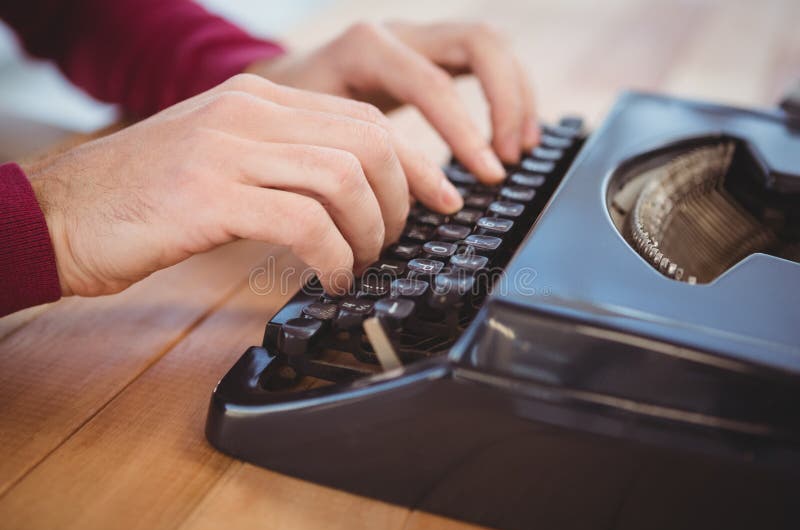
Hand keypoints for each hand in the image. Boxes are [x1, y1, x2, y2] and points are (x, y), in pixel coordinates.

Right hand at [26, 74, 458, 296]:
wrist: (60, 213)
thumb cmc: (144, 199)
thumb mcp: (223, 160)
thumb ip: (283, 163)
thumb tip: (353, 196)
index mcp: (258, 99)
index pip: (365, 118)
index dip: (412, 166)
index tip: (440, 202)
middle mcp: (249, 112)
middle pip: (369, 142)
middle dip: (400, 202)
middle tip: (392, 245)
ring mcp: (229, 148)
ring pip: (345, 178)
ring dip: (371, 233)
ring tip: (360, 265)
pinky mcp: (210, 195)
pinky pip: (306, 222)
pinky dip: (336, 257)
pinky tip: (332, 279)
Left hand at [248, 21, 538, 178]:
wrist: (272, 93)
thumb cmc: (285, 125)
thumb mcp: (305, 140)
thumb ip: (347, 164)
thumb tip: (395, 219)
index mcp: (365, 50)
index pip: (433, 83)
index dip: (465, 132)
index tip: (486, 176)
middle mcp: (397, 35)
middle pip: (479, 43)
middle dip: (506, 101)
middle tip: (511, 158)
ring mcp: (416, 40)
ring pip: (490, 46)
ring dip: (517, 95)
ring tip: (523, 149)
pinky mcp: (429, 55)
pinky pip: (484, 61)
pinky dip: (506, 95)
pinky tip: (511, 136)